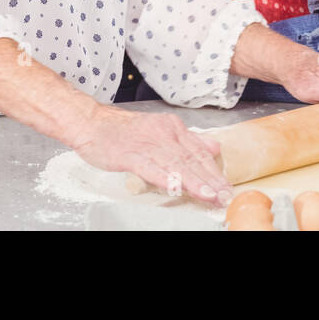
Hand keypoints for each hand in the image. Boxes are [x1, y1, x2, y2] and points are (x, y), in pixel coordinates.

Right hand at [72, 105, 230, 204]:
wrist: (92, 123)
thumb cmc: (123, 131)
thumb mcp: (160, 130)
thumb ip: (188, 139)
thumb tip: (213, 146)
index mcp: (173, 128)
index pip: (199, 153)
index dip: (214, 172)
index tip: (226, 188)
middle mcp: (164, 134)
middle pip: (191, 160)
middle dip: (210, 180)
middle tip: (224, 196)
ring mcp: (148, 144)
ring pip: (176, 164)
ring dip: (194, 181)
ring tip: (209, 195)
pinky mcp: (130, 154)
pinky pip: (150, 167)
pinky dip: (164, 177)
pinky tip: (175, 187)